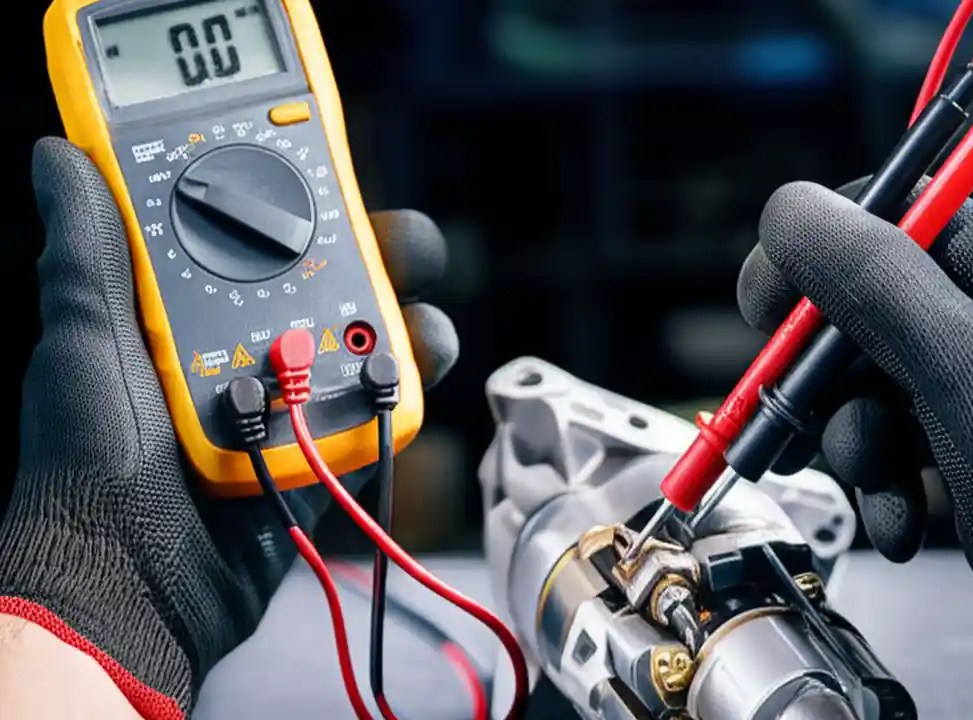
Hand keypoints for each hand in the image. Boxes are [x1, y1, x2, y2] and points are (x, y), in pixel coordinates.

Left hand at [0, 138, 458, 713]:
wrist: (130, 585)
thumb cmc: (88, 464)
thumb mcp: (84, 344)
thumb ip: (86, 254)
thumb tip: (61, 156)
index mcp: (190, 314)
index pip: (252, 235)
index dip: (292, 196)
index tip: (322, 168)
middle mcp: (248, 347)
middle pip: (327, 281)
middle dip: (374, 253)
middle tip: (399, 241)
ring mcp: (292, 400)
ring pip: (364, 339)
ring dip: (402, 319)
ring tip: (413, 319)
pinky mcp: (325, 449)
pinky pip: (379, 407)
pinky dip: (405, 383)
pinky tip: (415, 366)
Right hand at [737, 179, 972, 717]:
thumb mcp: (962, 370)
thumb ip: (875, 282)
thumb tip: (790, 208)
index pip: (881, 213)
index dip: (813, 259)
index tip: (769, 315)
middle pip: (857, 303)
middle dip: (821, 372)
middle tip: (790, 416)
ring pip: (860, 379)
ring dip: (849, 439)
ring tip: (878, 483)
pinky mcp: (962, 436)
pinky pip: (887, 438)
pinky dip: (881, 482)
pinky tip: (902, 520)